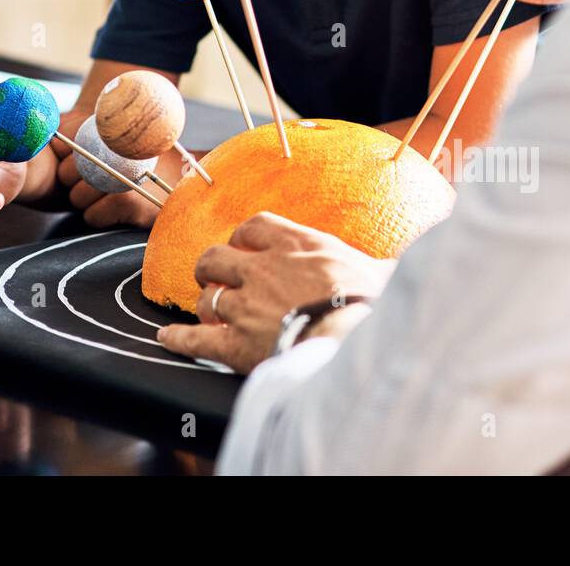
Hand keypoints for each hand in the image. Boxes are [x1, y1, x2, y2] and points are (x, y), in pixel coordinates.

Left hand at [57, 145, 185, 228]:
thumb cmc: (151, 163)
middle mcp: (114, 149)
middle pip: (66, 173)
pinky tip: (120, 209)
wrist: (190, 185)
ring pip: (76, 198)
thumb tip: (53, 138)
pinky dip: (100, 216)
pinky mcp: (127, 202)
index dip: (67, 156)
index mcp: (111, 131)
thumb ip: (91, 136)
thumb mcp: (125, 142)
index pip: (65, 141)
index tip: (80, 163)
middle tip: (98, 183)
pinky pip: (91, 216)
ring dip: (88, 202)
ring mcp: (120, 176)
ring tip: (111, 195)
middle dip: (76, 183)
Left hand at [157, 212, 393, 372]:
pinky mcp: (236, 343)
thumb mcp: (380, 271)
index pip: (255, 226)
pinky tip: (167, 338)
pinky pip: (195, 338)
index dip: (244, 237)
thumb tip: (402, 263)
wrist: (358, 342)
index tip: (243, 245)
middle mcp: (263, 269)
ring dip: (206, 305)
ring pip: (208, 297)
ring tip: (207, 312)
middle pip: (217, 256)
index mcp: (296, 245)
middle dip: (211, 266)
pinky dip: (178, 339)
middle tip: (213, 275)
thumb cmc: (375, 306)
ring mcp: (246, 306)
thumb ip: (376, 265)